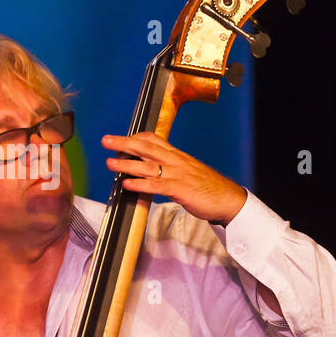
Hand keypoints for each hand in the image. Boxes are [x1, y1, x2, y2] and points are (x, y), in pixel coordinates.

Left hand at [101, 130, 246, 225]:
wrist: (229, 199)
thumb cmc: (208, 188)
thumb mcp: (188, 172)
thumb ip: (171, 169)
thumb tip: (154, 171)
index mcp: (178, 156)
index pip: (154, 140)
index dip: (136, 138)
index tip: (122, 138)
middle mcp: (176, 161)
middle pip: (146, 148)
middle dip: (124, 143)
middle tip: (106, 140)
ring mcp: (178, 174)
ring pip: (148, 166)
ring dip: (126, 164)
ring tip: (109, 162)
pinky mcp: (180, 189)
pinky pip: (156, 185)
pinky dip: (140, 184)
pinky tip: (127, 184)